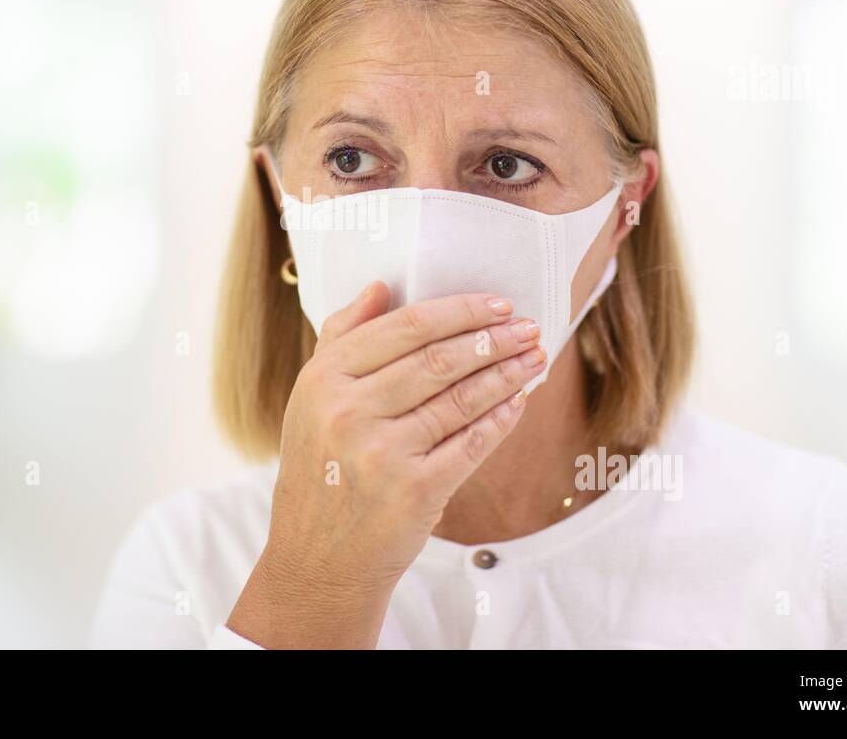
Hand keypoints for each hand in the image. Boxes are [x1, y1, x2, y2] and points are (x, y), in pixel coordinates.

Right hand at [226, 282, 544, 647]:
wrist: (317, 559)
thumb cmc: (321, 470)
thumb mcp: (311, 400)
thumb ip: (341, 338)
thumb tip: (379, 287)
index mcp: (323, 379)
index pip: (404, 327)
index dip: (459, 311)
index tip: (498, 303)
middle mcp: (348, 411)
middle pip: (439, 359)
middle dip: (494, 339)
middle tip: (529, 327)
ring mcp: (381, 452)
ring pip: (462, 399)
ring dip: (508, 374)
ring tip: (534, 357)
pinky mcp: (414, 490)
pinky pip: (472, 443)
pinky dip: (502, 419)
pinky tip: (519, 401)